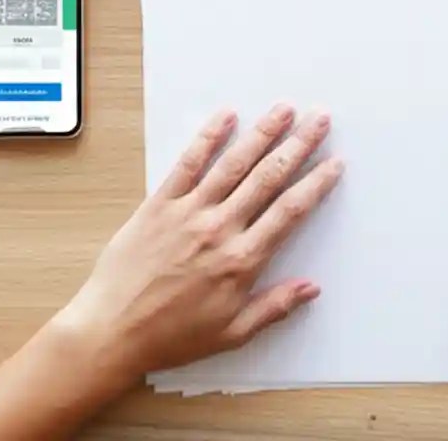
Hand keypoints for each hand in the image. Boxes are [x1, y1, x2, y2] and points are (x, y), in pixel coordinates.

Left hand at [53, 103, 343, 381]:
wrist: (112, 331)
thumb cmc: (172, 337)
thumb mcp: (232, 332)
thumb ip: (275, 306)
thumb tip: (311, 288)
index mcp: (242, 260)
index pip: (290, 211)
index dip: (317, 183)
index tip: (335, 162)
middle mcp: (219, 228)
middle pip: (268, 177)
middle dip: (299, 145)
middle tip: (319, 120)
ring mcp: (188, 212)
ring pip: (233, 163)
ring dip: (262, 133)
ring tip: (284, 109)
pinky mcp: (159, 205)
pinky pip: (187, 164)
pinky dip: (208, 137)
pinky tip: (226, 117)